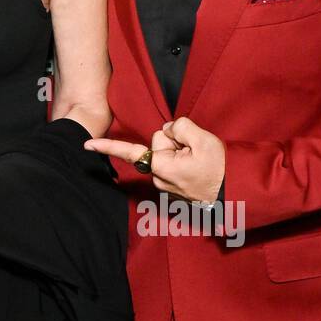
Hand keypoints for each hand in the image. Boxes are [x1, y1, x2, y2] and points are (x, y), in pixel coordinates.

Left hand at [85, 116, 224, 204]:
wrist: (235, 193)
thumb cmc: (220, 169)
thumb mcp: (202, 139)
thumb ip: (179, 127)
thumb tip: (169, 130)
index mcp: (160, 165)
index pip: (129, 151)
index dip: (106, 146)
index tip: (85, 144)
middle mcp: (157, 177)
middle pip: (157, 143)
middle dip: (174, 140)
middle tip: (196, 150)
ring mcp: (164, 183)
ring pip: (166, 152)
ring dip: (181, 151)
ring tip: (200, 160)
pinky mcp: (172, 185)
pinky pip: (173, 162)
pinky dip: (183, 159)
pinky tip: (197, 165)